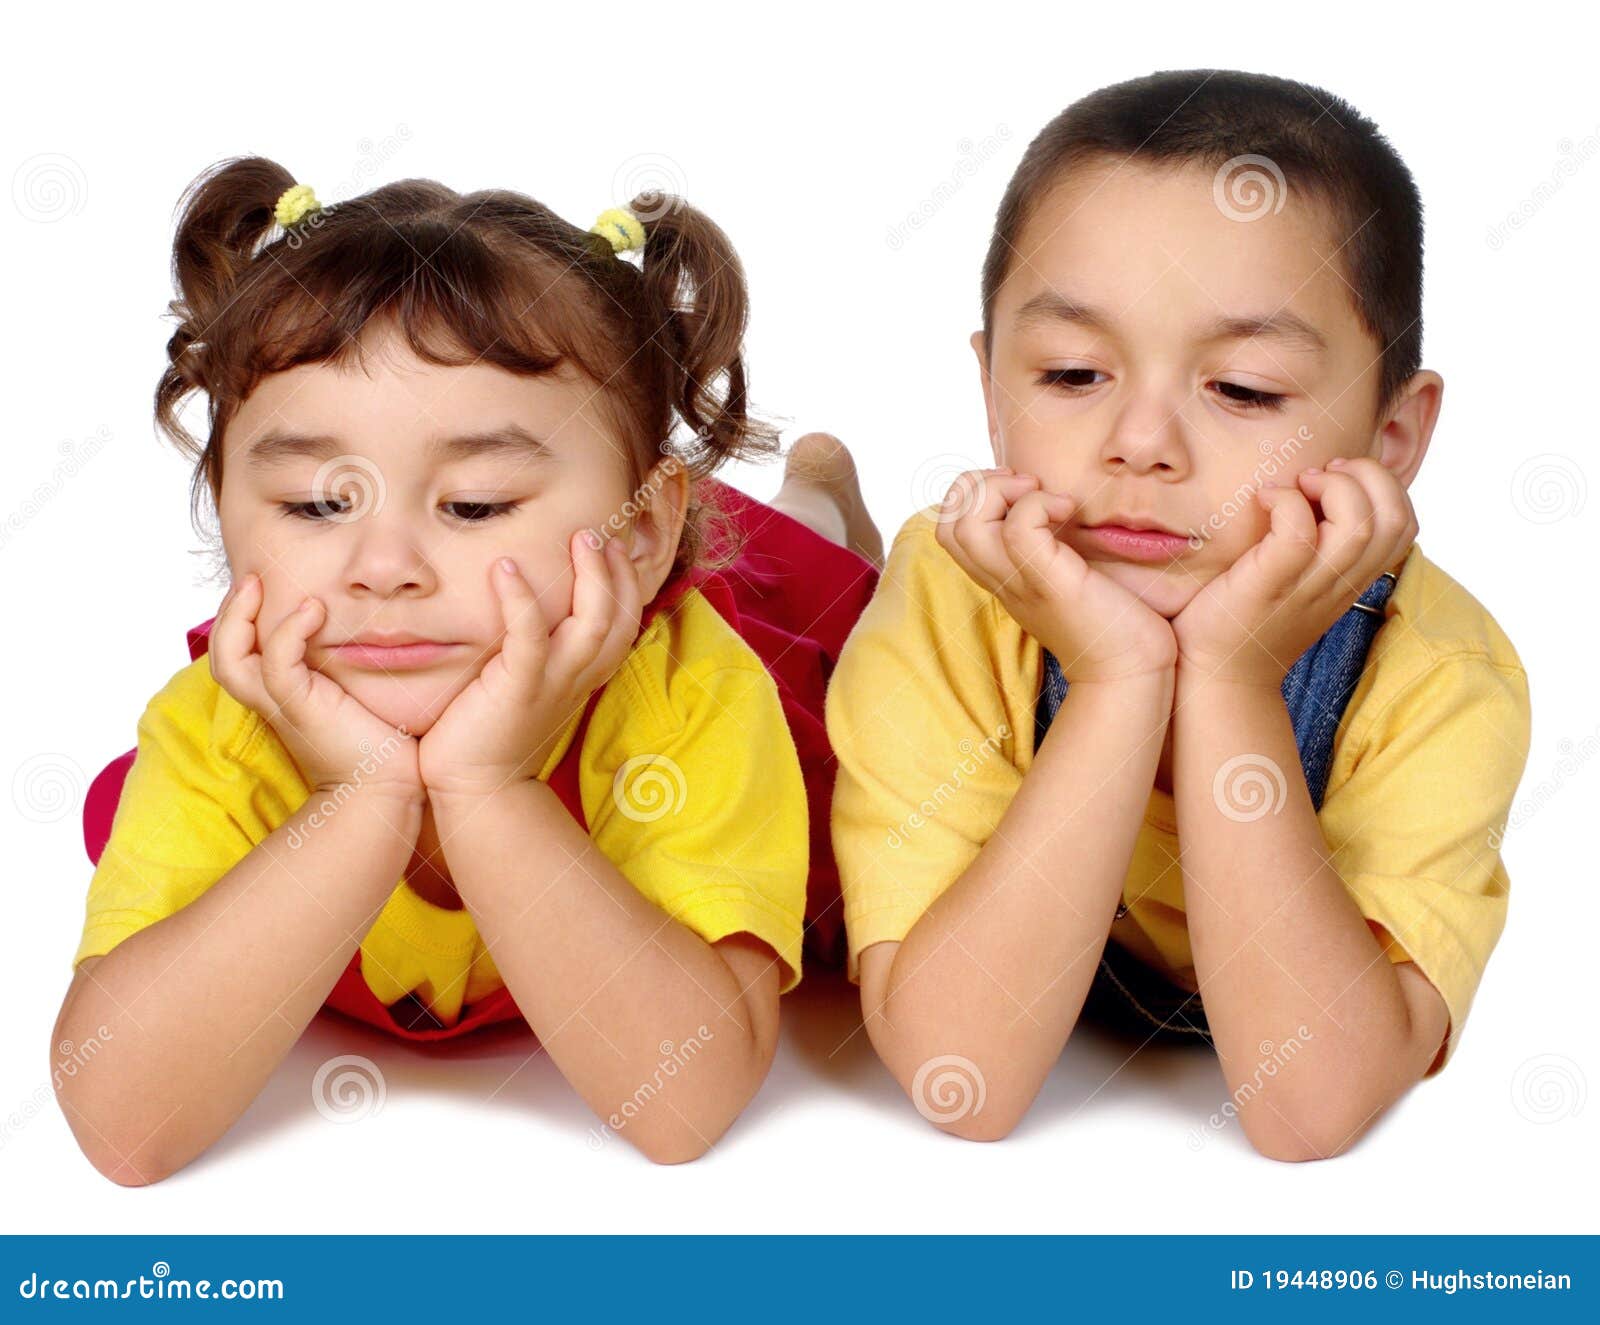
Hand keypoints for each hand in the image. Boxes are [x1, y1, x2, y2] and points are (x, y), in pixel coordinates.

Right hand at [209, 573, 422, 796]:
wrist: (386, 786)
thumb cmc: (378, 740)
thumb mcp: (354, 692)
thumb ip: (344, 663)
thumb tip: (364, 627)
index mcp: (278, 695)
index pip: (237, 651)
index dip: (239, 617)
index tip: (261, 585)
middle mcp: (269, 700)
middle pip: (221, 653)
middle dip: (230, 611)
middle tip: (252, 578)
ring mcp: (280, 705)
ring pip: (231, 658)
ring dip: (239, 616)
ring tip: (260, 584)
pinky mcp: (299, 707)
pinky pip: (277, 663)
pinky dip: (289, 631)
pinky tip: (313, 608)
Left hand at [418, 532, 644, 800]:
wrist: (476, 790)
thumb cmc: (492, 733)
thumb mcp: (529, 686)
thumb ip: (541, 651)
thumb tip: (534, 611)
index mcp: (583, 676)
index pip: (623, 622)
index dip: (627, 583)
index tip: (613, 545)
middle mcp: (577, 677)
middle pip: (619, 617)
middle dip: (616, 571)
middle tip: (597, 532)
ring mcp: (551, 683)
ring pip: (591, 624)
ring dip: (590, 577)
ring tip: (578, 538)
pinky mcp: (516, 690)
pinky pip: (529, 639)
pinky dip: (520, 602)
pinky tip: (505, 569)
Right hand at [935, 468, 1176, 681]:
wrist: (1129, 670)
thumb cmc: (1108, 619)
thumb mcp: (1066, 572)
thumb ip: (1050, 544)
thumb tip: (1053, 503)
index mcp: (1000, 576)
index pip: (948, 529)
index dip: (970, 494)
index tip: (1018, 489)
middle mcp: (1001, 580)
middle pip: (947, 524)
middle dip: (978, 485)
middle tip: (1025, 486)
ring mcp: (1021, 583)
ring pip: (967, 526)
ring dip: (1001, 490)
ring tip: (1042, 493)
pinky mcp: (1050, 583)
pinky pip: (1018, 530)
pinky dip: (1039, 503)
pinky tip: (1068, 508)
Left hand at [1171, 456, 1417, 686]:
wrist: (1219, 672)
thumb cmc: (1250, 614)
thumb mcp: (1302, 579)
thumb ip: (1322, 544)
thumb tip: (1320, 486)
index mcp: (1352, 578)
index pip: (1405, 524)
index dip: (1383, 486)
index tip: (1337, 478)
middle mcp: (1339, 583)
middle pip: (1394, 518)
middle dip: (1367, 475)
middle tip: (1318, 475)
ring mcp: (1308, 586)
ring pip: (1358, 524)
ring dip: (1332, 485)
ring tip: (1297, 484)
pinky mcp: (1269, 584)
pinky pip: (1297, 531)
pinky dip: (1284, 500)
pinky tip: (1262, 497)